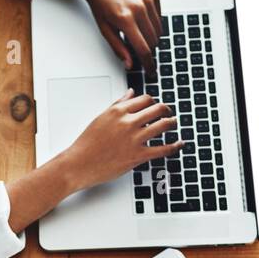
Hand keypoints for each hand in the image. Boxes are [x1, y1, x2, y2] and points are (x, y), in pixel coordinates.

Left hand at [32, 0, 162, 71]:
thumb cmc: (100, 5)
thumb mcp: (105, 30)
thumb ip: (118, 48)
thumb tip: (130, 65)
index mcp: (126, 19)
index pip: (143, 49)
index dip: (148, 64)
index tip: (151, 72)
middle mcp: (140, 8)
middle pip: (153, 41)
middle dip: (148, 50)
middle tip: (138, 49)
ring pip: (159, 30)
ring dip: (151, 36)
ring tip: (137, 32)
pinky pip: (160, 16)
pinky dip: (153, 22)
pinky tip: (141, 18)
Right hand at [58, 91, 181, 190]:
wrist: (78, 164)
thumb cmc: (86, 144)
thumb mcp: (101, 118)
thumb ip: (118, 104)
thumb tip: (130, 93)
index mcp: (118, 111)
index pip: (145, 99)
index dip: (154, 102)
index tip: (156, 107)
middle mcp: (128, 122)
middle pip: (158, 109)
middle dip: (166, 110)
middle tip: (169, 114)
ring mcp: (134, 138)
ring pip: (164, 125)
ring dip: (173, 123)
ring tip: (174, 125)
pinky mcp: (138, 156)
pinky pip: (164, 149)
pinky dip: (175, 146)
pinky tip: (180, 144)